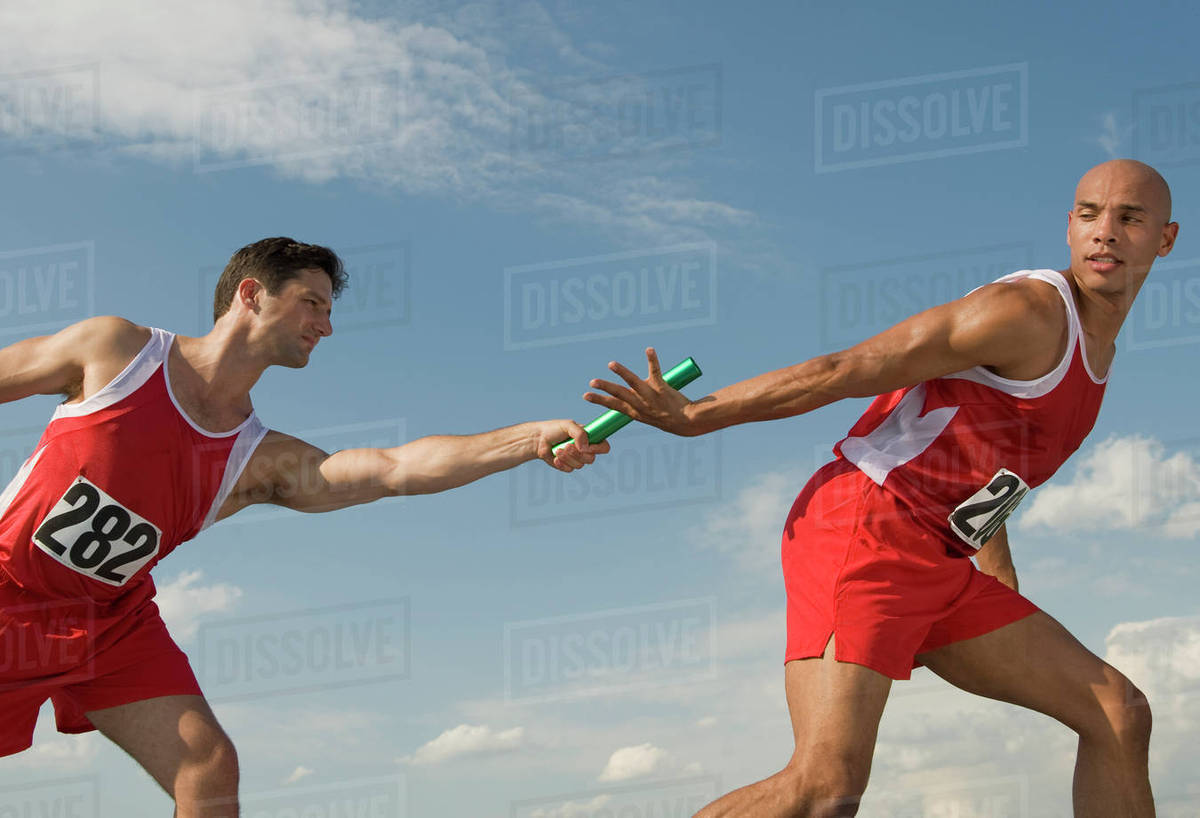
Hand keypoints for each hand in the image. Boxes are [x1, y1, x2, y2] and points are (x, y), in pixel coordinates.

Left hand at [532, 419, 610, 471]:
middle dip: (577, 453)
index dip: (598, 449)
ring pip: (580, 465)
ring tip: (557, 449)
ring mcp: (577, 458)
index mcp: (589, 437)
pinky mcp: (568, 466)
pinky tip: (555, 457)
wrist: (538, 439)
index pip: (604, 446)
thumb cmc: (553, 429)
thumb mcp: (568, 425)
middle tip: (566, 445)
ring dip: (567, 457)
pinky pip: (570, 469)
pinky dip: (561, 463)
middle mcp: (585, 449)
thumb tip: (585, 448)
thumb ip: (580, 434)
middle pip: (591, 459)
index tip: (587, 447)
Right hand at [583, 347, 698, 435]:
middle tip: (592, 382)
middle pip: (619, 394)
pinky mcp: (662, 388)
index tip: (586, 395)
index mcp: (635, 412)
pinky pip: (656, 371)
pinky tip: (649, 350)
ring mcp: (651, 396)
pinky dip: (652, 359)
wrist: (687, 422)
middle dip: (604, 388)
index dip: (599, 400)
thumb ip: (634, 403)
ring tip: (611, 364)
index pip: (614, 405)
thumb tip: (625, 391)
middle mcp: (641, 404)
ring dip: (622, 372)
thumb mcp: (646, 414)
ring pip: (634, 382)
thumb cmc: (665, 417)